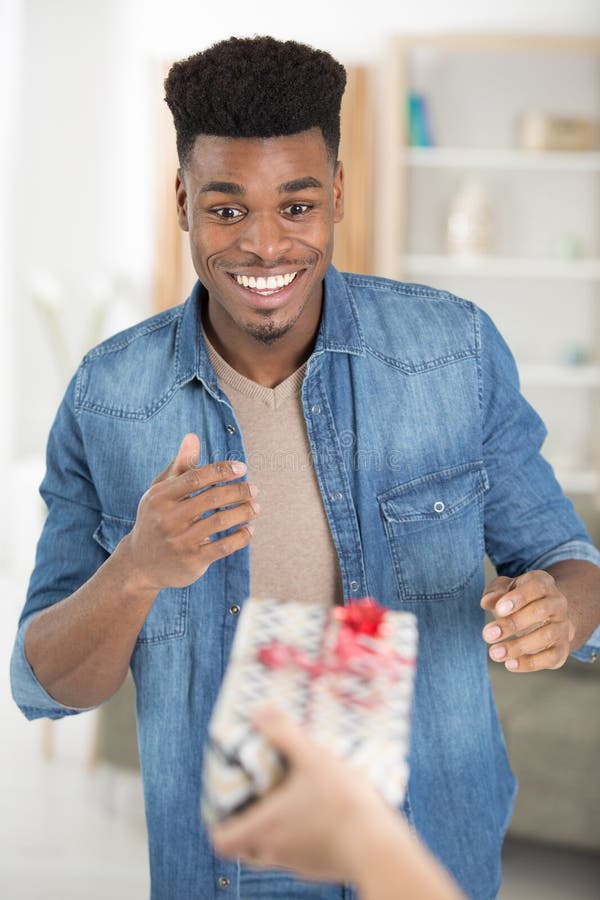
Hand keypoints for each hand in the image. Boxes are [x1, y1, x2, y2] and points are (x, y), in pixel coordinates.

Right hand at [124, 433, 258, 591]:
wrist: (140, 564)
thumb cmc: (156, 518)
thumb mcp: (161, 491)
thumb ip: (180, 465)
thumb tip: (193, 437)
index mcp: (160, 497)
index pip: (196, 478)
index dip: (222, 470)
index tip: (241, 468)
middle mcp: (168, 518)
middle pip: (212, 498)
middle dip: (238, 491)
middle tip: (254, 489)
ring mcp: (180, 541)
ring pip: (221, 521)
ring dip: (244, 512)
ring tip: (255, 507)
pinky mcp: (192, 561)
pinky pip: (224, 546)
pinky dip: (241, 536)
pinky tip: (249, 529)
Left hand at [210, 705, 397, 882]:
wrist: (381, 848)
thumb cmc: (342, 803)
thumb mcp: (312, 758)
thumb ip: (284, 734)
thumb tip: (259, 711)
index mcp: (265, 828)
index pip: (222, 841)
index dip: (218, 823)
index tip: (225, 805)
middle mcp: (276, 853)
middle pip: (247, 848)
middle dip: (249, 825)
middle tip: (260, 799)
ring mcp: (300, 865)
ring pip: (277, 851)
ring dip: (280, 830)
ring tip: (296, 800)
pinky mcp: (323, 868)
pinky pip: (305, 854)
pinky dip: (306, 837)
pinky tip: (326, 815)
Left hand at [481, 570, 574, 671]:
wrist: (544, 616)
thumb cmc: (518, 600)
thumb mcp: (504, 589)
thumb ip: (495, 593)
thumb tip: (487, 602)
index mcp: (544, 583)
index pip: (537, 586)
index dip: (518, 598)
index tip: (498, 610)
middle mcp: (558, 603)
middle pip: (540, 611)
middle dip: (512, 624)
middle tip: (487, 635)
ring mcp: (563, 626)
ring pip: (546, 636)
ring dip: (518, 646)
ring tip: (494, 653)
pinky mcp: (562, 648)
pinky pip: (551, 657)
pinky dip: (530, 663)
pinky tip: (510, 664)